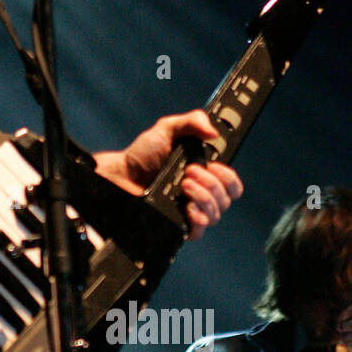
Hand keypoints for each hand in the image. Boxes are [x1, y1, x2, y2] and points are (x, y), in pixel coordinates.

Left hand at [94, 109, 242, 240]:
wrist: (121, 174)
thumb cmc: (143, 154)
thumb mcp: (167, 129)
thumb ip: (192, 121)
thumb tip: (213, 131)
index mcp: (204, 173)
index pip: (231, 182)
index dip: (229, 176)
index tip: (214, 165)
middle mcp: (201, 192)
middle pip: (227, 198)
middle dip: (213, 183)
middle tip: (191, 171)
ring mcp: (191, 209)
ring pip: (216, 213)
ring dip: (204, 197)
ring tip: (184, 184)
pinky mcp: (179, 224)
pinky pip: (200, 230)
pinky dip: (198, 218)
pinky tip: (187, 207)